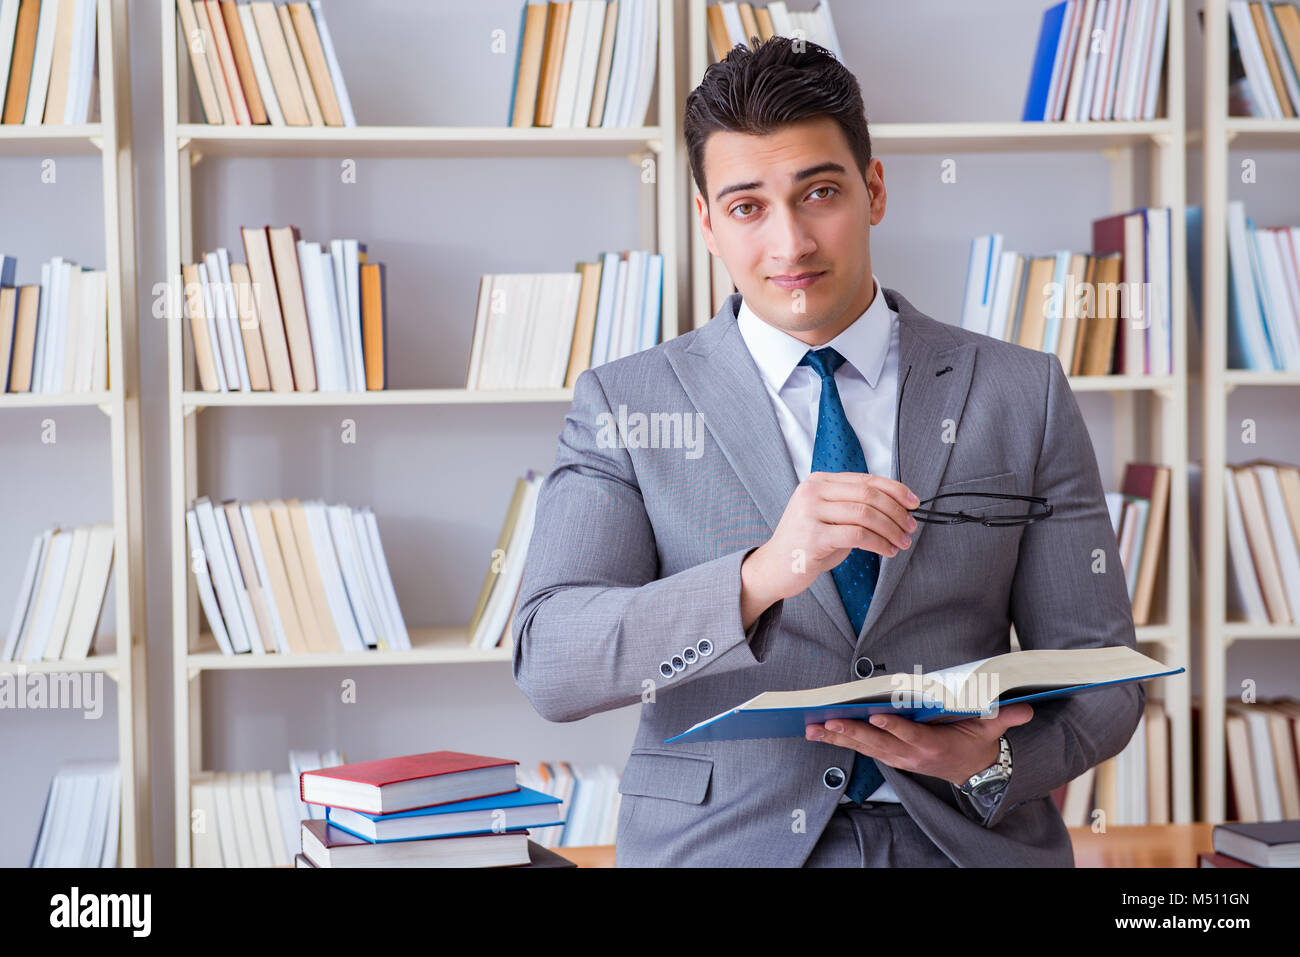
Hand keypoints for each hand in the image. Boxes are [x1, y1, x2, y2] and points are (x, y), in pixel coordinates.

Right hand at [740, 472, 918, 627]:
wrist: (774, 568)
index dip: (895, 490)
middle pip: (868, 495)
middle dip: (896, 511)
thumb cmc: (807, 544)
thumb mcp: (829, 517)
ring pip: (866, 514)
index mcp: (818, 481)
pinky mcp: (813, 536)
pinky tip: (887, 551)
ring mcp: (810, 512)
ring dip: (891, 529)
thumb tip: (897, 506)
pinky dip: (879, 543)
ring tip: (901, 542)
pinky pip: (857, 535)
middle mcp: (812, 491)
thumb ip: (854, 506)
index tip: (914, 503)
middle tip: (910, 527)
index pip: (866, 479)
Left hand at [804, 703, 1034, 786]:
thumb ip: (1004, 717)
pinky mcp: (889, 756)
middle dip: (852, 732)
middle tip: (828, 720)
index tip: (876, 718)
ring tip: (812, 728)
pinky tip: (819, 731)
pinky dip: (839, 739)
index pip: (912, 736)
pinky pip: (861, 748)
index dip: (894, 728)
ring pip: (864, 748)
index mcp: (935, 746)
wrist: (973, 770)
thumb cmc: (977, 741)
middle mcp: (911, 755)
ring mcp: (898, 758)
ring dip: (837, 737)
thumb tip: (1024, 708)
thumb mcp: (992, 728)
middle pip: (878, 744)